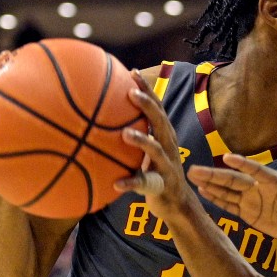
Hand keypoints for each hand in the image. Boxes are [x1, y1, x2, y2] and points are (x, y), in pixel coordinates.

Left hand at [113, 70, 199, 220]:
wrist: (177, 204)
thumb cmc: (156, 173)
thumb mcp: (148, 151)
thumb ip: (134, 135)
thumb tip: (99, 120)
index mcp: (164, 136)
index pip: (157, 108)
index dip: (147, 90)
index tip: (133, 72)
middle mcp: (168, 147)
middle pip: (160, 122)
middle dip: (148, 106)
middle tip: (131, 93)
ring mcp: (167, 166)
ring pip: (156, 151)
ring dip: (142, 142)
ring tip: (125, 134)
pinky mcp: (161, 186)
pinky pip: (145, 184)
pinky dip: (131, 183)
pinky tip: (116, 184)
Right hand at [187, 154, 276, 244]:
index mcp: (275, 182)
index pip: (256, 170)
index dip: (242, 164)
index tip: (227, 158)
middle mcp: (260, 188)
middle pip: (234, 179)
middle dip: (215, 175)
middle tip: (194, 170)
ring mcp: (252, 200)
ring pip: (228, 191)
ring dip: (210, 184)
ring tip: (193, 177)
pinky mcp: (248, 213)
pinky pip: (229, 205)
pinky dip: (216, 199)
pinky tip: (202, 192)